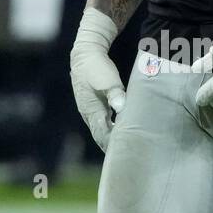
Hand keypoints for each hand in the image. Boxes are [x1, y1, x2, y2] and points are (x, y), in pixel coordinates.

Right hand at [70, 7, 125, 151]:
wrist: (85, 55)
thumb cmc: (97, 67)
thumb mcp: (108, 79)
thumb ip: (115, 94)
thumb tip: (121, 109)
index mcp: (92, 111)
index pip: (103, 135)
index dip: (114, 146)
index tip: (127, 154)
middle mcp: (88, 114)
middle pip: (100, 137)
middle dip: (112, 148)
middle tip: (128, 158)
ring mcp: (88, 111)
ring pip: (99, 131)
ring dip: (110, 140)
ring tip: (124, 150)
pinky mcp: (91, 106)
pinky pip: (100, 124)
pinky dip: (109, 131)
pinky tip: (118, 133)